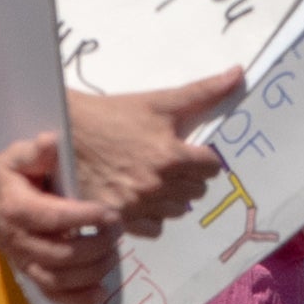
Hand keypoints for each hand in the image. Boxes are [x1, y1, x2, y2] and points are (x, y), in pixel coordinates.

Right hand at [0, 134, 126, 303]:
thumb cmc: (9, 176)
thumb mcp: (17, 156)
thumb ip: (35, 152)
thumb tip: (51, 142)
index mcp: (16, 208)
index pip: (52, 218)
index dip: (84, 218)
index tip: (111, 213)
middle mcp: (19, 240)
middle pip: (60, 255)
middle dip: (96, 246)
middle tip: (118, 230)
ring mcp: (24, 261)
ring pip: (58, 279)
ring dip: (92, 271)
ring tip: (114, 253)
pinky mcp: (31, 274)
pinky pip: (53, 295)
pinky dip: (78, 299)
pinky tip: (101, 291)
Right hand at [65, 76, 237, 234]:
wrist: (65, 131)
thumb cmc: (112, 114)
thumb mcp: (158, 101)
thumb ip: (203, 91)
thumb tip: (238, 74)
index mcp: (170, 155)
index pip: (212, 167)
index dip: (204, 158)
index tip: (190, 152)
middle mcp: (156, 184)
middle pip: (197, 191)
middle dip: (189, 177)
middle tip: (172, 163)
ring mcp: (137, 204)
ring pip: (178, 211)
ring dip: (173, 198)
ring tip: (156, 179)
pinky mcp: (119, 218)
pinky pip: (154, 229)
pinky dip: (153, 217)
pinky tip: (143, 198)